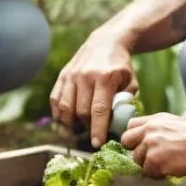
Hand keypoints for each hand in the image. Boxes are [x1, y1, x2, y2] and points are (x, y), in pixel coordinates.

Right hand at [50, 32, 136, 146]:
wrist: (106, 42)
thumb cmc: (121, 67)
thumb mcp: (131, 83)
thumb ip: (125, 103)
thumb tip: (117, 124)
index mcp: (105, 78)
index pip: (99, 110)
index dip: (97, 129)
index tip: (97, 144)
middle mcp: (85, 76)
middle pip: (81, 111)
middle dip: (87, 127)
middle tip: (94, 133)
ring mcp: (71, 75)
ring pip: (65, 108)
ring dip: (71, 123)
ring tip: (79, 128)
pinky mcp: (63, 75)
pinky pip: (55, 99)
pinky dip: (58, 113)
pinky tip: (65, 120)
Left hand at [120, 113, 185, 178]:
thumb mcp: (175, 124)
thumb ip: (158, 129)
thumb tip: (148, 137)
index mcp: (155, 119)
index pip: (130, 125)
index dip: (134, 136)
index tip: (140, 144)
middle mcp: (149, 130)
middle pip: (127, 141)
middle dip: (135, 150)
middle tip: (149, 157)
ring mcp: (150, 146)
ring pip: (137, 159)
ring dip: (148, 165)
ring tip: (166, 164)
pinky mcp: (154, 162)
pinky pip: (147, 172)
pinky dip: (157, 175)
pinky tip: (169, 171)